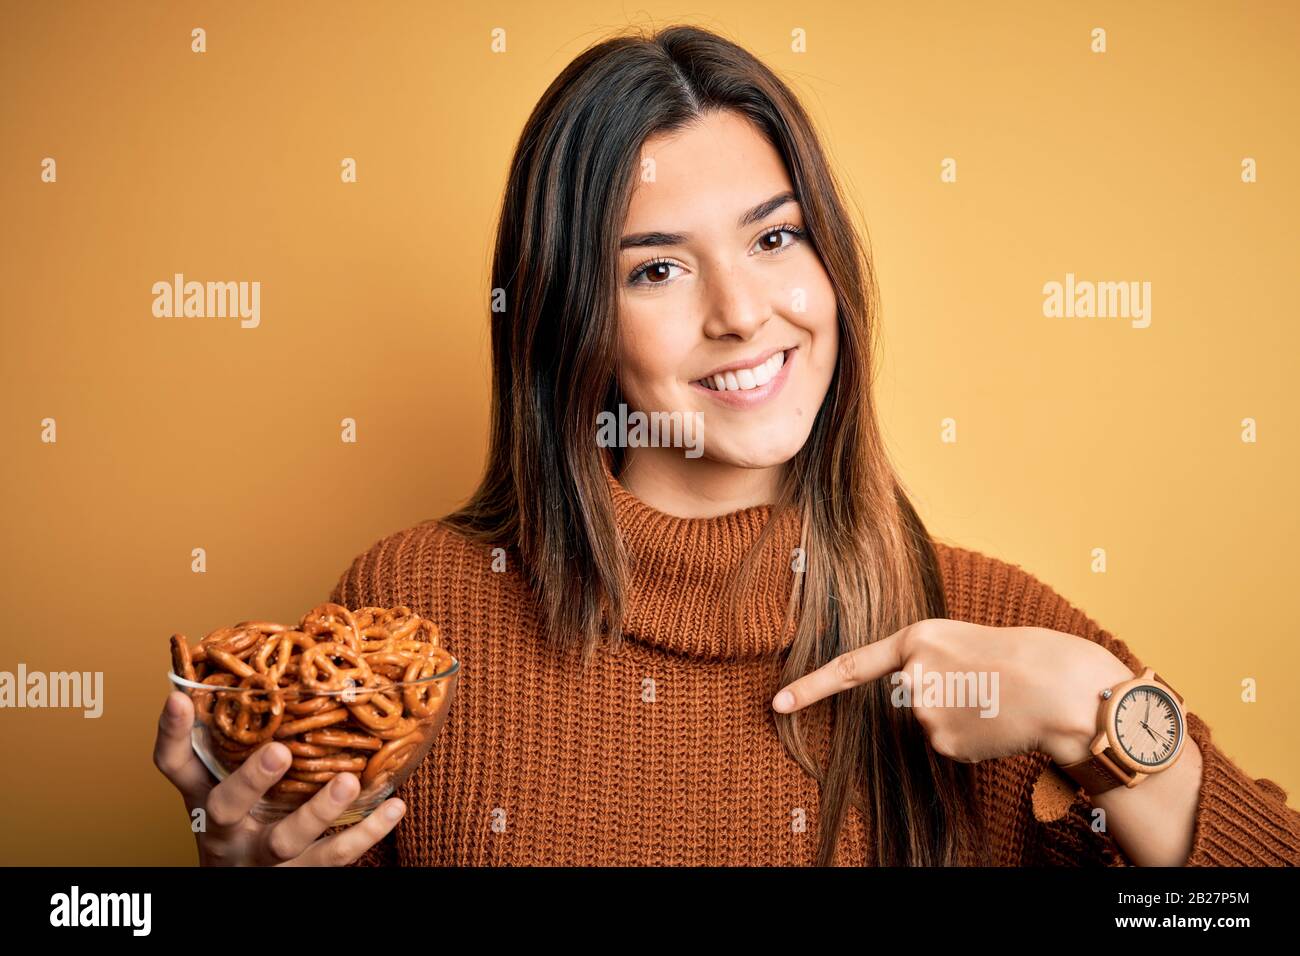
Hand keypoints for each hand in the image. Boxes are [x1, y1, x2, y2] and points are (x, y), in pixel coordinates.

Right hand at [153, 691, 405, 864]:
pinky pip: (334, 857)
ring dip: (318, 812)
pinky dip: (368, 833)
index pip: (174, 766)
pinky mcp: (298, 875)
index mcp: (205, 797)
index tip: (179, 696)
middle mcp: (226, 830)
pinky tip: (396, 806)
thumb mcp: (226, 784)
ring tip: (348, 782)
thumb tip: (277, 672)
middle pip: (226, 808)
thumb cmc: (242, 822)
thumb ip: (240, 742)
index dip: (171, 734)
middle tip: (279, 752)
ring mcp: (261, 857)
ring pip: (285, 841)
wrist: (240, 885)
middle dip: (250, 781)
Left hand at [770, 618, 1133, 764]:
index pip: (849, 667)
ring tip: (993, 700)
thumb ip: (926, 665)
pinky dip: (968, 738)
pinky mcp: (942, 741)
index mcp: (915, 639)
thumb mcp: (962, 642)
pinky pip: (945, 744)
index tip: (776, 702)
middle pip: (906, 700)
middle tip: (980, 685)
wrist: (1060, 686)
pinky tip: (994, 723)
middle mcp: (909, 675)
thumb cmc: (1019, 656)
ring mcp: (923, 711)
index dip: (811, 686)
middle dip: (936, 699)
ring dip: (956, 718)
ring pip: (928, 724)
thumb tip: (911, 704)